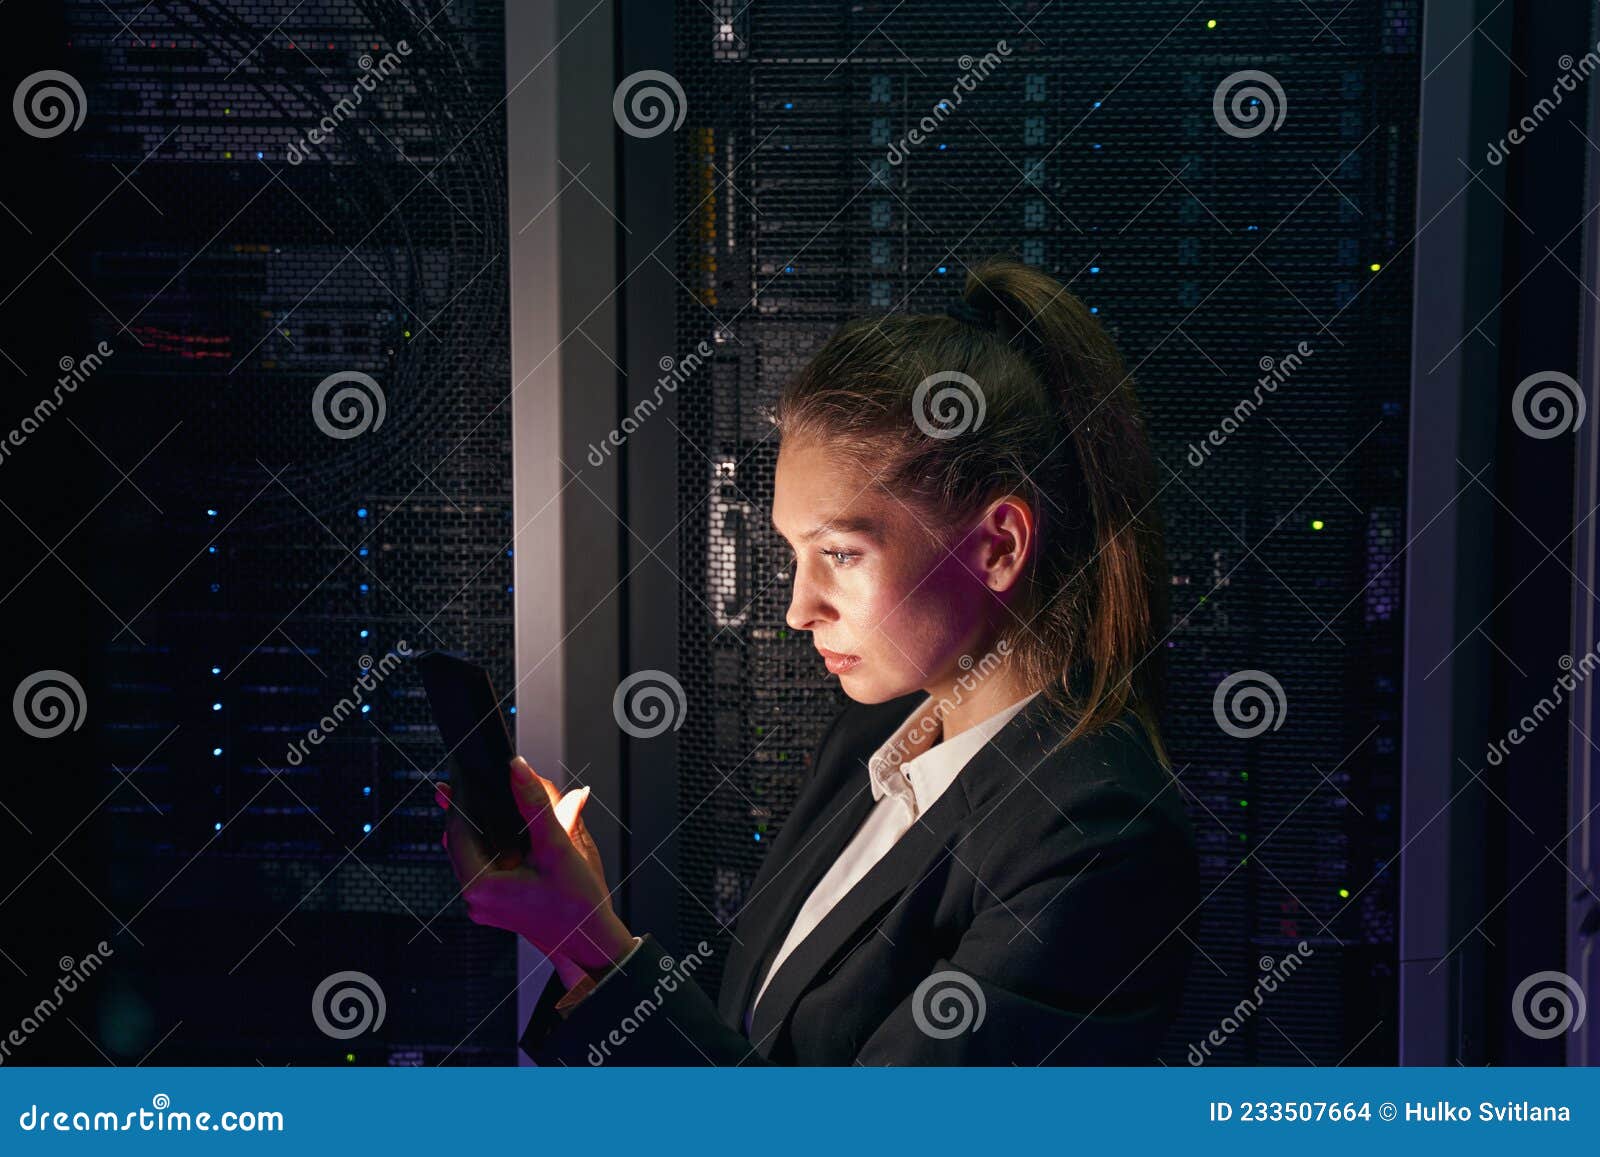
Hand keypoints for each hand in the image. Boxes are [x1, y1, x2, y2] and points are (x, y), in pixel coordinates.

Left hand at [436, 758, 633, 974]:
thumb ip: (534, 804)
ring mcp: (485, 905)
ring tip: (490, 801)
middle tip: (473, 782)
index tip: (466, 776)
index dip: (462, 800)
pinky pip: (486, 867)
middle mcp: (475, 899)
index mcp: (480, 887)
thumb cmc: (577, 906)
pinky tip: (506, 831)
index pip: (458, 831)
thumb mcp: (556, 847)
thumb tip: (518, 769)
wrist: (592, 943)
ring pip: (474, 855)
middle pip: (462, 842)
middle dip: (470, 812)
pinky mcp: (497, 905)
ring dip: (482, 829)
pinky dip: (493, 846)